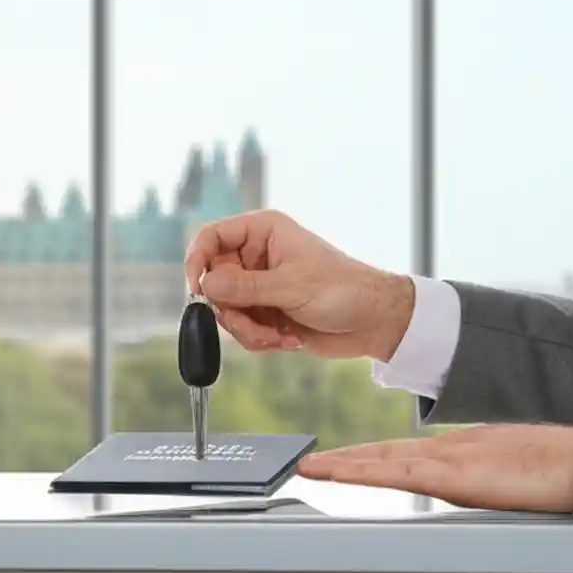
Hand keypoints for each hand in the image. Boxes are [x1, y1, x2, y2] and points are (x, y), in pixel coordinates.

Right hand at [183, 210, 413, 361]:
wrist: (374, 323)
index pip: (211, 237)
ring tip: (277, 336)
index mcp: (262, 232)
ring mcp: (257, 286)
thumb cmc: (344, 291)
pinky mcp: (262, 312)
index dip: (198, 261)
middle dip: (230, 309)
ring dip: (247, 330)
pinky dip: (257, 339)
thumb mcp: (292, 286)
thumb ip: (245, 287)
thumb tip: (206, 287)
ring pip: (224, 310)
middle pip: (213, 280)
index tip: (198, 290)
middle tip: (251, 323)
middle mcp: (254, 256)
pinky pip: (239, 329)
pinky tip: (286, 340)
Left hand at [297, 425, 572, 512]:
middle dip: (344, 460)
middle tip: (308, 463)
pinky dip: (366, 471)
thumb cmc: (553, 468)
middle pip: (381, 456)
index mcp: (456, 454)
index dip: (365, 458)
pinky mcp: (456, 473)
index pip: (398, 456)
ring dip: (344, 464)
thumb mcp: (504, 474)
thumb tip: (468, 484)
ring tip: (311, 466)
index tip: (337, 461)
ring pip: (382, 461)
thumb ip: (478, 477)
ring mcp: (448, 460)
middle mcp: (445, 453)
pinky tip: (343, 472)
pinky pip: (399, 473)